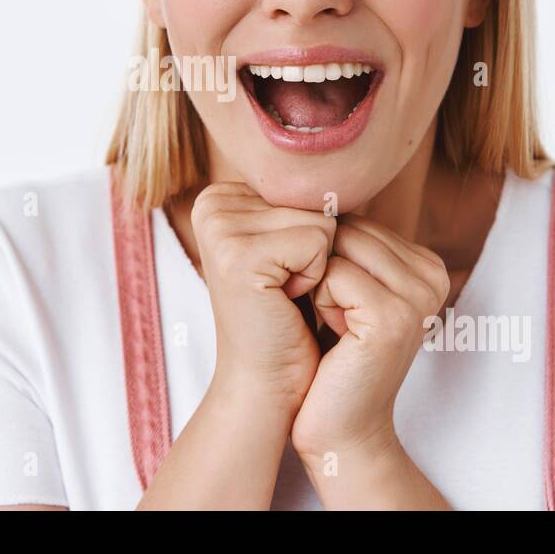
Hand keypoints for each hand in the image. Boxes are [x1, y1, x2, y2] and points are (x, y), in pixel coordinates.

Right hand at [191, 182, 336, 410]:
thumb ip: (303, 203)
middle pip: (314, 199)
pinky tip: (286, 302)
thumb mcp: (292, 247)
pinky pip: (318, 241)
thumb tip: (344, 170)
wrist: (268, 383)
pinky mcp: (237, 255)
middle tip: (286, 289)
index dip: (313, 236)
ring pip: (322, 219)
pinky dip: (317, 278)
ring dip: (319, 266)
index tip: (283, 272)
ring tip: (286, 296)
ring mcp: (219, 227)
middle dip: (317, 250)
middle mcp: (210, 204)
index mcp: (221, 195)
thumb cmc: (290, 317)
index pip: (305, 187)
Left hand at [290, 213, 449, 459]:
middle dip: (321, 268)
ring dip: (318, 285)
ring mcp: (419, 295)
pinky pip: (332, 275)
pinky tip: (337, 337)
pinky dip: (319, 302)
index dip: (325, 258)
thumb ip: (344, 240)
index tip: (338, 304)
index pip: (354, 219)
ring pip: (336, 247)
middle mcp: (433, 273)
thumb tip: (306, 184)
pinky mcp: (395, 316)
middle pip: (346, 228)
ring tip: (337, 326)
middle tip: (334, 318)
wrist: (338, 426)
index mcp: (426, 262)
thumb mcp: (343, 289)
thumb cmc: (329, 355)